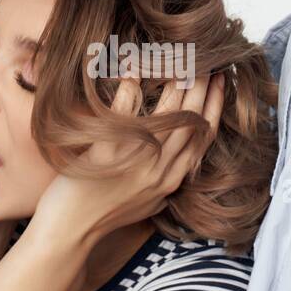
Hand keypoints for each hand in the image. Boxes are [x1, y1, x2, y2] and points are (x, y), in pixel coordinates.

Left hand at [29, 72, 225, 251]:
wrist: (69, 234)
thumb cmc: (103, 215)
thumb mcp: (147, 204)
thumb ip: (164, 183)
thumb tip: (179, 165)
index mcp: (171, 181)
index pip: (204, 138)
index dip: (216, 106)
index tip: (221, 81)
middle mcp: (161, 172)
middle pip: (193, 121)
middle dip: (204, 86)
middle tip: (208, 59)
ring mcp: (137, 164)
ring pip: (169, 115)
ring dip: (177, 82)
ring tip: (179, 56)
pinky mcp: (108, 156)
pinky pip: (125, 116)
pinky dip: (130, 89)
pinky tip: (132, 69)